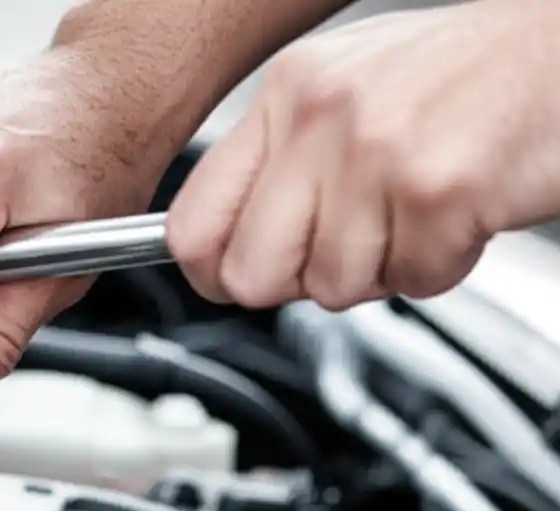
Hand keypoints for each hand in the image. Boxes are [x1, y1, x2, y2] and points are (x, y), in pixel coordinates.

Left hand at [167, 1, 559, 309]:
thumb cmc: (467, 74)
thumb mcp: (344, 92)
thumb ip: (281, 165)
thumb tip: (226, 248)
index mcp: (285, 95)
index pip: (192, 222)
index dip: (213, 273)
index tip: (237, 278)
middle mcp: (318, 117)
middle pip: (252, 274)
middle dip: (303, 281)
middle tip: (352, 248)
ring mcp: (374, 152)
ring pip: (333, 288)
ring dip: (386, 268)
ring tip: (418, 212)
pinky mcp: (437, 190)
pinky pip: (412, 281)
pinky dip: (443, 265)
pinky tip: (459, 213)